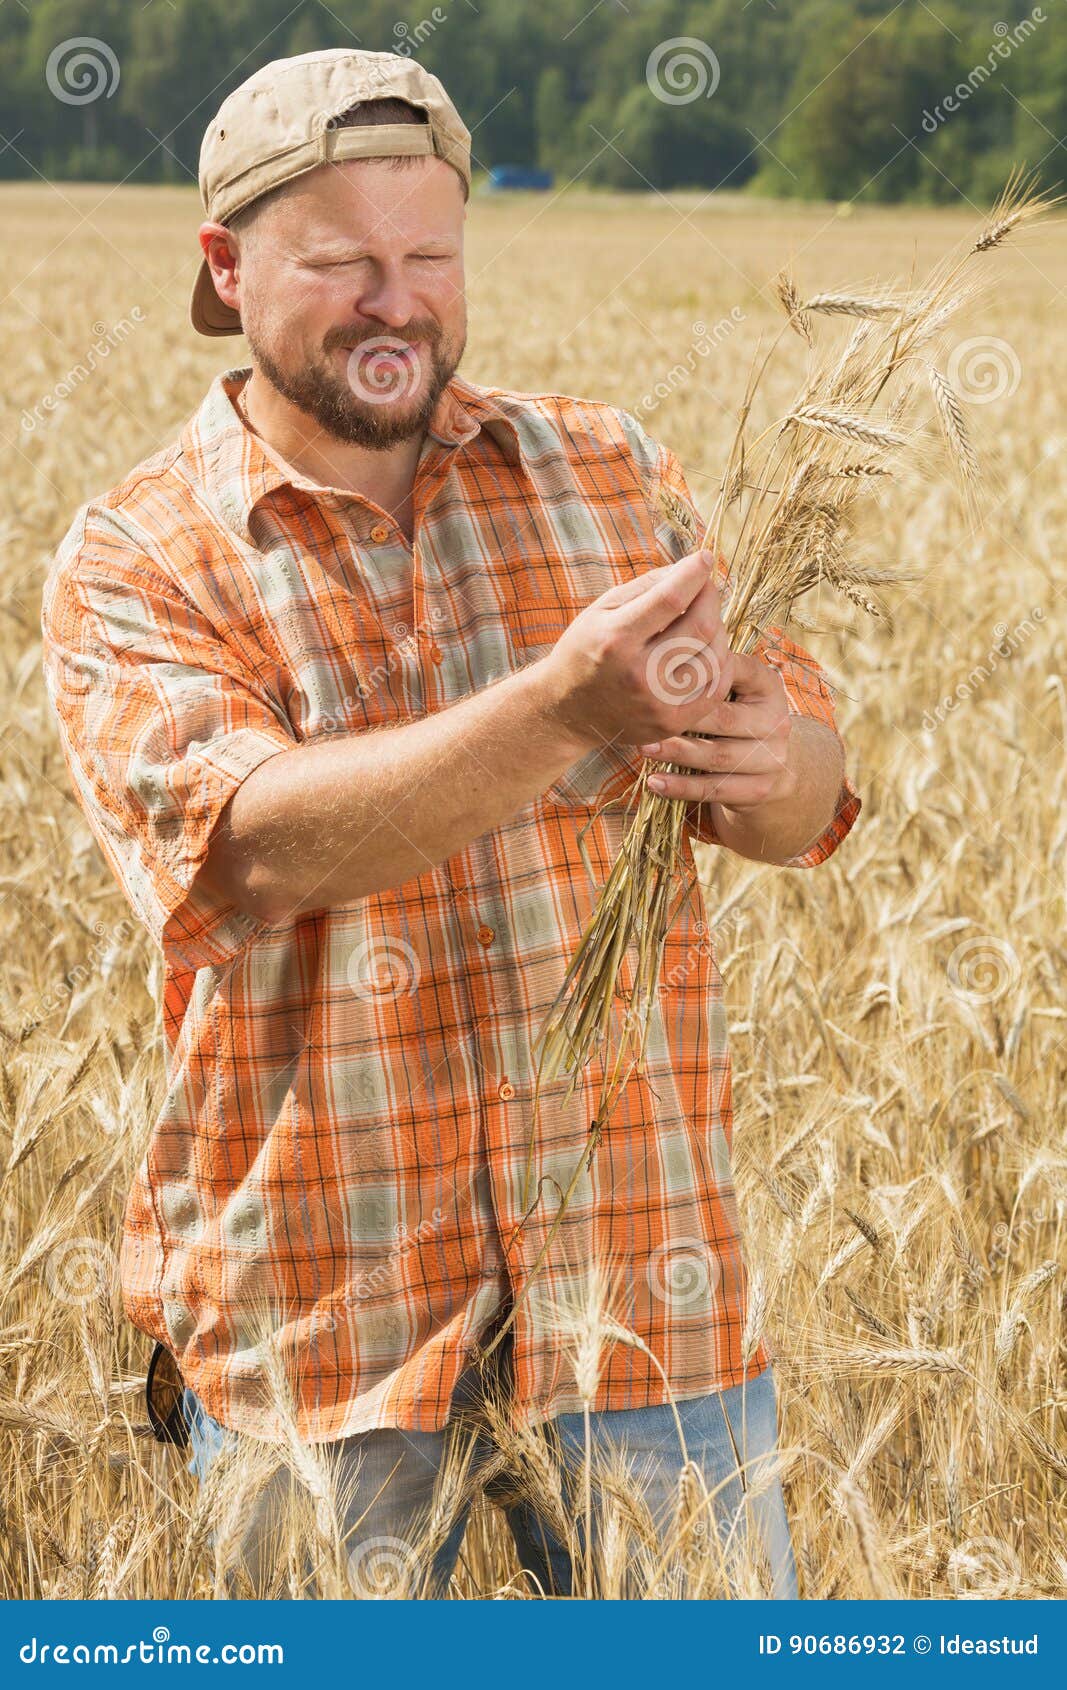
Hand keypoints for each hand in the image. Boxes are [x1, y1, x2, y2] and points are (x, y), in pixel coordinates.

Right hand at [540, 550, 735, 750]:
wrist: (566, 712)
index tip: (705, 558)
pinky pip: (715, 689)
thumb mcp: (601, 610)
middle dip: (711, 598)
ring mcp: (656, 703)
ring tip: (705, 621)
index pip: (671, 598)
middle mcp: (638, 673)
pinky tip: (710, 651)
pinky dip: (721, 665)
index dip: (695, 573)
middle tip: (707, 589)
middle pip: (700, 627)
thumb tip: (691, 567)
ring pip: (714, 657)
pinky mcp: (669, 724)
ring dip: (718, 631)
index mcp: (616, 638)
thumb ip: (646, 587)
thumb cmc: (585, 651)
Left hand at [637, 649, 796, 808]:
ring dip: (677, 753)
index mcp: (769, 687)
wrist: (771, 764)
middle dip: (682, 718)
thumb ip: (710, 669)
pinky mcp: (759, 790)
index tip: (664, 668)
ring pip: (718, 757)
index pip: (738, 672)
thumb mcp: (735, 686)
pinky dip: (682, 788)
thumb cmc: (736, 714)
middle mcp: (777, 721)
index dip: (703, 672)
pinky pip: (715, 790)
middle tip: (643, 714)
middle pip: (725, 720)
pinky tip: (655, 782)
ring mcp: (771, 758)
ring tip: (644, 749)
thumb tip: (665, 643)